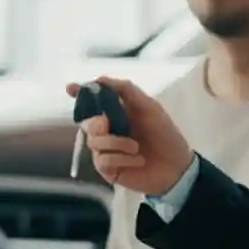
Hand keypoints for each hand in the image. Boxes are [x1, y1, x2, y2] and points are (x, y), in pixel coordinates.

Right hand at [65, 76, 192, 195]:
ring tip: (136, 148)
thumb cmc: (164, 134)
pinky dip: (121, 158)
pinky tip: (137, 160)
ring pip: (94, 142)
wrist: (177, 166)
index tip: (71, 87)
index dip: (79, 94)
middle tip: (107, 123)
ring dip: (116, 143)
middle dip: (95, 123)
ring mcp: (106, 151)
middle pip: (87, 123)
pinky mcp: (108, 169)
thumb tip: (100, 78)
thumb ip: (126, 90)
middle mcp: (108, 131)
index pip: (92, 102)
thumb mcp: (149, 107)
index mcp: (116, 114)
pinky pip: (102, 160)